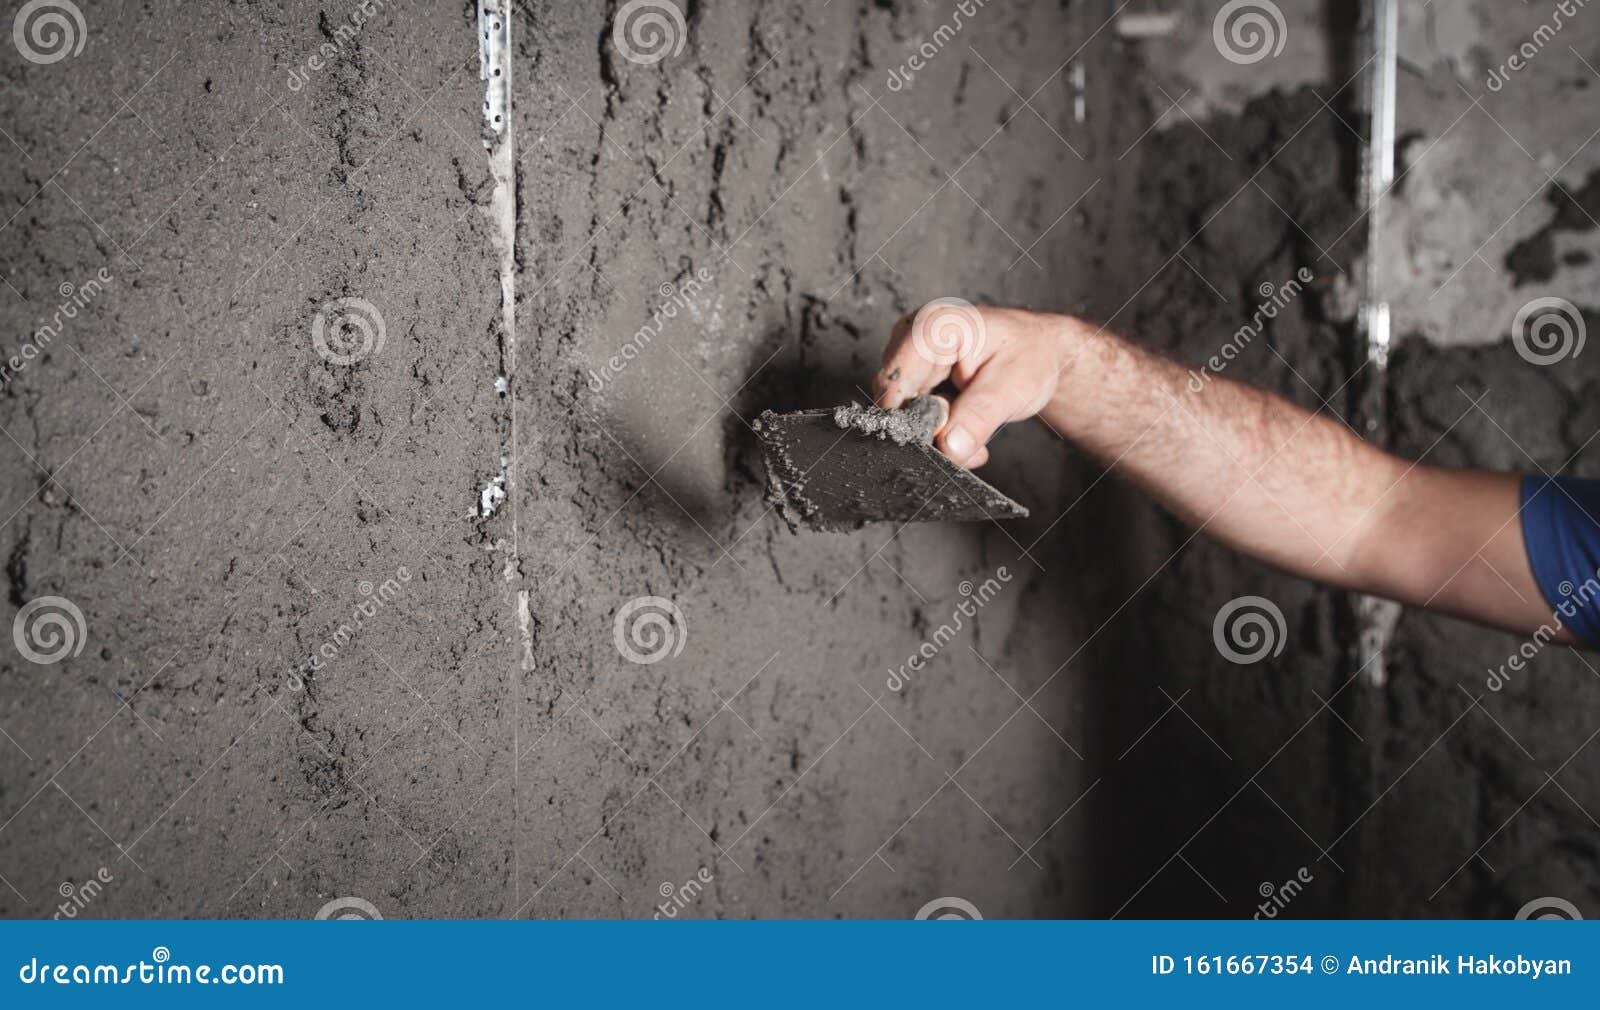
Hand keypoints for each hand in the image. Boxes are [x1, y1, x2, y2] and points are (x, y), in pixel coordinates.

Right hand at [873, 301, 1076, 467]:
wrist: (1042, 352)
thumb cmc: (1030, 354)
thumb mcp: (1012, 387)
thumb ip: (978, 418)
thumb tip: (948, 448)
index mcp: (933, 326)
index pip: (895, 379)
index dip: (907, 418)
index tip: (934, 446)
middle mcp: (913, 338)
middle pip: (896, 399)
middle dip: (929, 432)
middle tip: (966, 445)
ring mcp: (912, 358)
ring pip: (905, 413)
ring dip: (938, 435)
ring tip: (973, 435)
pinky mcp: (917, 377)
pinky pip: (916, 415)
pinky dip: (941, 431)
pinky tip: (966, 430)